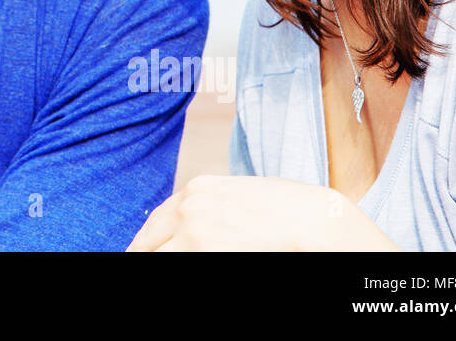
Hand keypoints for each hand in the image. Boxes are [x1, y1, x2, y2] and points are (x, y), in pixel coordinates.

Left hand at [126, 175, 399, 250]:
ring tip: (172, 259)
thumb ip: (206, 209)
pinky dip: (179, 265)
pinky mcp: (200, 251)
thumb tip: (186, 230)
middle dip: (146, 254)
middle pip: (146, 244)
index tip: (144, 253)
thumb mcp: (237, 197)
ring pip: (158, 256)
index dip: (146, 245)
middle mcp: (186, 207)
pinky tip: (192, 261)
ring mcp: (192, 231)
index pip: (153, 225)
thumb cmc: (285, 211)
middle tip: (141, 260)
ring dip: (163, 260)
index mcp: (194, 189)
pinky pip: (177, 262)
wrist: (314, 221)